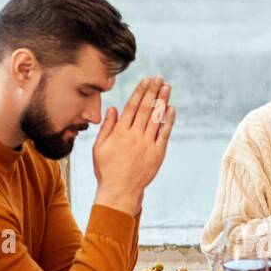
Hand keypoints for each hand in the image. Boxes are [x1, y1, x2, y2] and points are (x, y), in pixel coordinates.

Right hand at [93, 75, 174, 215]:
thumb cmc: (107, 169)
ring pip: (156, 118)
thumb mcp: (99, 147)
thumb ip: (107, 127)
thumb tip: (113, 108)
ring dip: (162, 101)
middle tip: (159, 78)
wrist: (120, 191)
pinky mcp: (157, 154)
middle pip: (146, 109)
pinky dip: (168, 121)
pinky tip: (171, 109)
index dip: (140, 91)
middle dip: (153, 91)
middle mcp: (134, 136)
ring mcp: (147, 145)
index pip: (132, 106)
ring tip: (167, 87)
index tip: (146, 80)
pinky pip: (164, 134)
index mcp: (120, 133)